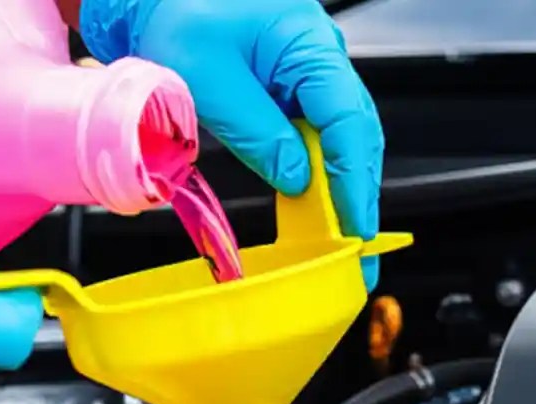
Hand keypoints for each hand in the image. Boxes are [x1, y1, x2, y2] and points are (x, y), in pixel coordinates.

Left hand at [77, 0, 383, 289]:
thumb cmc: (176, 16)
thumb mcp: (210, 83)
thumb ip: (258, 134)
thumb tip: (296, 180)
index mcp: (309, 43)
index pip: (348, 120)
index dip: (353, 180)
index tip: (354, 225)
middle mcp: (319, 55)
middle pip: (356, 133)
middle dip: (358, 193)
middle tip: (359, 249)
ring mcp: (308, 71)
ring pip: (340, 137)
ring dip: (341, 187)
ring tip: (341, 237)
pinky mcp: (289, 88)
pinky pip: (315, 133)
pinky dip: (317, 172)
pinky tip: (315, 207)